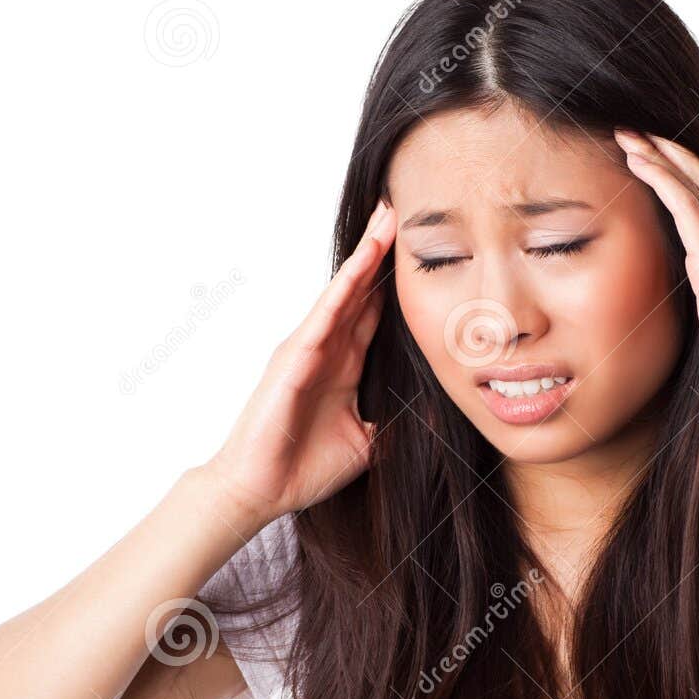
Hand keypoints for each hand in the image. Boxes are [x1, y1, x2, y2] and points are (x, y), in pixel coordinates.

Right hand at [203, 199, 397, 529]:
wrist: (261, 490)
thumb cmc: (304, 467)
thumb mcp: (368, 442)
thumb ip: (398, 422)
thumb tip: (437, 415)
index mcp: (344, 364)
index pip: (376, 312)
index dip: (398, 281)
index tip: (425, 248)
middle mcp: (326, 348)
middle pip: (361, 289)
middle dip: (382, 250)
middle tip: (406, 208)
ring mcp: (307, 349)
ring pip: (343, 292)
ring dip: (366, 255)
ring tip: (387, 218)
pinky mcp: (293, 359)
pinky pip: (323, 317)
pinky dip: (342, 290)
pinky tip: (361, 265)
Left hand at [613, 129, 698, 422]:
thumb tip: (695, 282)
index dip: (687, 170)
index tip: (654, 153)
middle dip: (670, 151)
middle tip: (634, 132)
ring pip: (697, 184)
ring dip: (660, 156)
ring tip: (627, 137)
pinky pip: (688, 206)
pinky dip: (663, 179)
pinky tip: (640, 162)